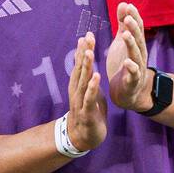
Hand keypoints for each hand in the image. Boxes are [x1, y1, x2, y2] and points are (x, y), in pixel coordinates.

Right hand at [66, 32, 106, 150]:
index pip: (80, 65)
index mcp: (79, 85)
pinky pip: (89, 97)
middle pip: (80, 68)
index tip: (87, 34)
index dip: (83, 50)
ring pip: (83, 81)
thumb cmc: (89, 114)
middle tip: (88, 35)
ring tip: (90, 51)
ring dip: (86, 66)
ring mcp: (80, 101)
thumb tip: (91, 66)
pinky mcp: (86, 112)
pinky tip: (97, 76)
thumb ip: (90, 80)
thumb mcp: (91, 94)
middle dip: (84, 52)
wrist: (83, 138)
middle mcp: (77, 91)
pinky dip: (92, 86)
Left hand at [106, 2, 152, 111]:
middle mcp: (139, 55)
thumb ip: (123, 25)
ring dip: (131, 44)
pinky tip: (127, 62)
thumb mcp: (122, 43)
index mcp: (135, 45)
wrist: (129, 93)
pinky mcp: (132, 81)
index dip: (133, 17)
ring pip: (136, 54)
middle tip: (127, 18)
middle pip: (138, 39)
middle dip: (133, 28)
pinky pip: (134, 74)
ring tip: (125, 34)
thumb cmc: (125, 65)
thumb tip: (124, 3)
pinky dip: (131, 68)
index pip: (137, 29)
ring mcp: (137, 68)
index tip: (128, 5)